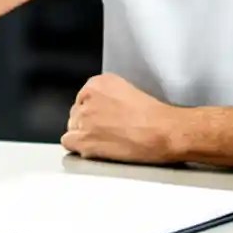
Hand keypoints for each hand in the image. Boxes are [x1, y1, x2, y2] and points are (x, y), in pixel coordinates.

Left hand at [61, 74, 181, 164]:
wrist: (163, 131)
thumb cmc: (156, 116)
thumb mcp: (130, 91)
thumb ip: (109, 96)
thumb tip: (103, 109)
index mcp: (98, 82)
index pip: (83, 97)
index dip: (94, 110)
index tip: (104, 117)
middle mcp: (87, 97)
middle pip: (76, 112)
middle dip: (88, 122)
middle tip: (107, 131)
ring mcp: (83, 118)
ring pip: (72, 127)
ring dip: (84, 135)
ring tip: (105, 142)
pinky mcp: (84, 138)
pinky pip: (68, 142)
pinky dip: (78, 147)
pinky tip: (94, 149)